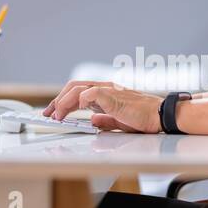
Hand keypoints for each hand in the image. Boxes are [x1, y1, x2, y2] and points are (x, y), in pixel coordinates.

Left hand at [45, 80, 162, 132]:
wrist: (160, 115)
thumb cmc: (144, 117)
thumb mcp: (119, 120)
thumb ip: (105, 119)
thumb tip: (92, 120)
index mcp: (105, 93)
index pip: (77, 91)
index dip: (62, 101)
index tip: (52, 112)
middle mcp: (105, 88)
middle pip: (73, 87)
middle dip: (57, 101)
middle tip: (48, 114)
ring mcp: (108, 90)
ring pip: (78, 89)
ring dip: (63, 102)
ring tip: (57, 115)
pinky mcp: (113, 96)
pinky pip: (91, 93)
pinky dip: (79, 100)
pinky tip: (74, 111)